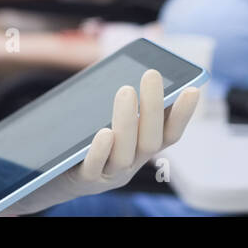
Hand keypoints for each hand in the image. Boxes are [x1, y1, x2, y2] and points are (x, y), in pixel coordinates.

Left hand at [0, 69, 199, 215]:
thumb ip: (123, 102)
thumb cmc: (86, 139)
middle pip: (150, 141)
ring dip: (128, 122)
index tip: (193, 88)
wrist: (54, 175)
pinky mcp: (84, 181)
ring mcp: (110, 175)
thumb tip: (131, 66)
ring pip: (125, 153)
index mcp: (142, 148)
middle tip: (151, 75)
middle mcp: (132, 163)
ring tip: (126, 91)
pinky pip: (95, 168)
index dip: (183, 114)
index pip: (170, 133)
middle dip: (154, 108)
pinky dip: (101, 152)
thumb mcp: (107, 119)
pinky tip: (103, 133)